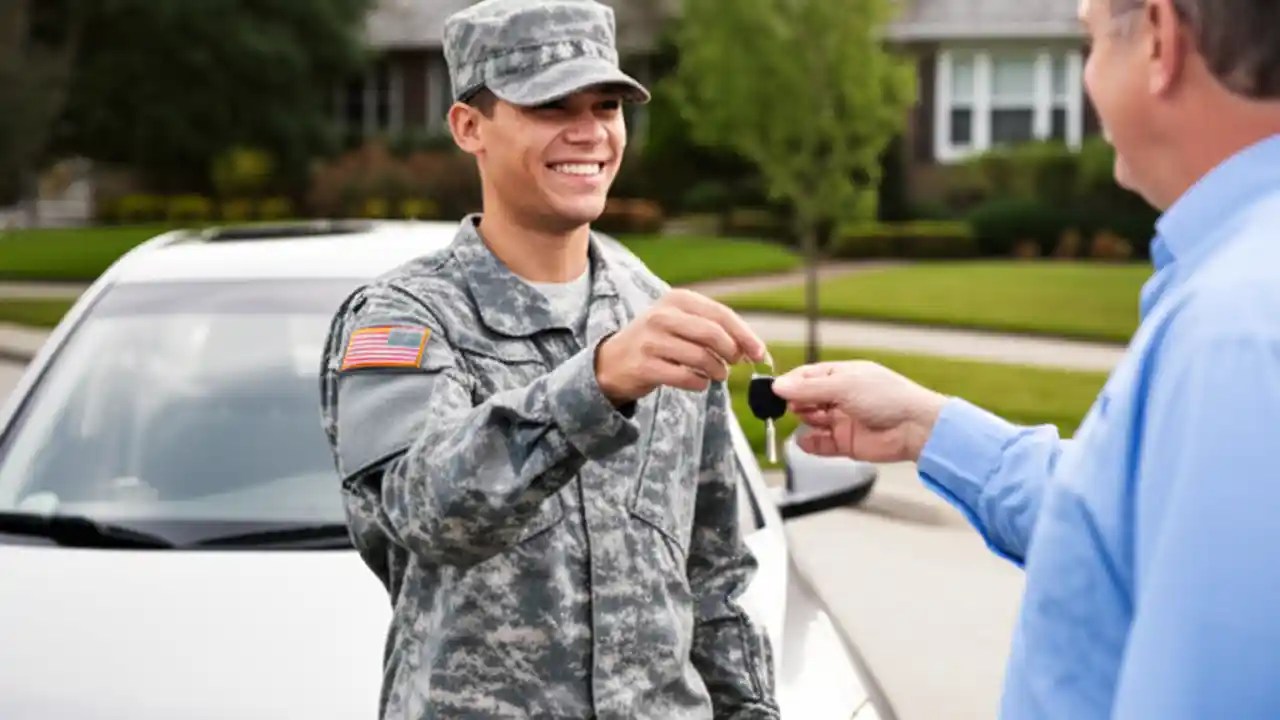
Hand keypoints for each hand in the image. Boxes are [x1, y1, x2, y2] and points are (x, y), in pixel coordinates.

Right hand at [595, 289, 766, 403]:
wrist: (613, 361)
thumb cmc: (658, 341)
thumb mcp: (682, 322)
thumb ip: (715, 328)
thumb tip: (753, 348)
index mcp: (676, 299)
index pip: (721, 314)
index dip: (745, 335)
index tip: (759, 353)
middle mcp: (662, 316)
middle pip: (713, 335)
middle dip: (732, 353)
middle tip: (734, 364)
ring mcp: (652, 341)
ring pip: (702, 358)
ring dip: (717, 371)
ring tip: (716, 374)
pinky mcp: (645, 366)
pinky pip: (686, 378)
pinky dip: (700, 384)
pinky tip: (699, 382)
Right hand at [770, 360, 947, 462]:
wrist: (915, 428)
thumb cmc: (889, 398)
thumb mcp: (844, 386)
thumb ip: (810, 388)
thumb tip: (779, 386)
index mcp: (842, 376)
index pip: (807, 376)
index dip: (790, 382)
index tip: (775, 390)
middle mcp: (841, 397)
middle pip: (806, 398)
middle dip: (794, 402)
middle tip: (785, 405)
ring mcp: (843, 420)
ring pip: (811, 421)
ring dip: (803, 420)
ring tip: (803, 418)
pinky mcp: (846, 443)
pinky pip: (820, 444)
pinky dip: (810, 443)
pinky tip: (804, 440)